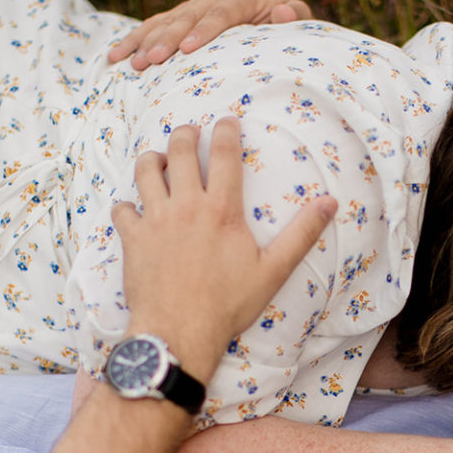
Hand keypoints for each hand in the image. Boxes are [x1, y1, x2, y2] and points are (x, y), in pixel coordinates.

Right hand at [109, 0, 312, 69]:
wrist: (272, 21)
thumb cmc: (285, 27)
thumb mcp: (297, 20)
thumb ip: (294, 15)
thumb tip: (283, 11)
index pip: (219, 14)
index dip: (203, 31)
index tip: (187, 50)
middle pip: (186, 19)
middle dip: (167, 40)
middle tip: (151, 61)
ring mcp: (192, 8)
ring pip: (164, 23)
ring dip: (146, 43)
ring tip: (132, 63)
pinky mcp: (178, 19)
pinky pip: (152, 28)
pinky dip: (133, 41)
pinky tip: (116, 56)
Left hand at [112, 119, 335, 369]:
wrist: (180, 332)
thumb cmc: (228, 304)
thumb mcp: (273, 271)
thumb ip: (301, 234)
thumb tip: (330, 204)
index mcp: (221, 209)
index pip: (223, 154)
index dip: (225, 131)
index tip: (226, 120)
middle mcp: (185, 206)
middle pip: (179, 151)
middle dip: (184, 134)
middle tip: (188, 133)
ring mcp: (155, 220)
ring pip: (145, 171)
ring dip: (152, 160)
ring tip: (157, 160)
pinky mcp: (132, 239)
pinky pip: (122, 209)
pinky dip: (126, 205)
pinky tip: (133, 210)